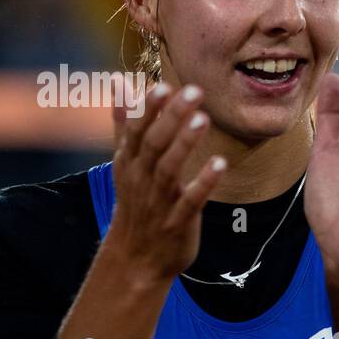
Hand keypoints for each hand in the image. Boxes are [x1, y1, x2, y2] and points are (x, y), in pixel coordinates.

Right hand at [105, 76, 226, 283]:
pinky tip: (220, 163)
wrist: (135, 258)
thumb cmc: (135, 201)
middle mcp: (140, 178)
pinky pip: (191, 201)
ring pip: (169, 169)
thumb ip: (123, 121)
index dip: (148, 108)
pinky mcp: (177, 221)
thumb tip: (118, 80)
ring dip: (185, 144)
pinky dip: (204, 182)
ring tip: (203, 120)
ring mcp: (158, 201)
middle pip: (154, 144)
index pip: (136, 130)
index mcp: (128, 162)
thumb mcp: (125, 161)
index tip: (163, 85)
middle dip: (172, 117)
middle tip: (194, 91)